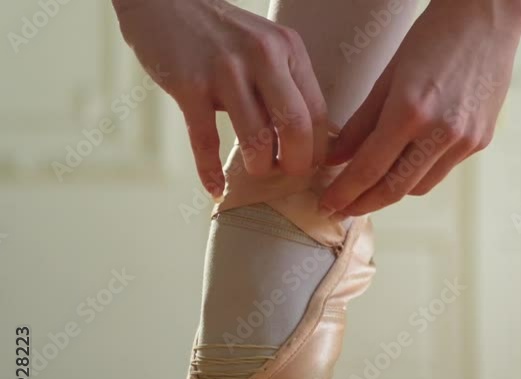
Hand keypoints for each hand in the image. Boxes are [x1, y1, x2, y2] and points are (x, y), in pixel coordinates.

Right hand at [112, 0, 328, 197]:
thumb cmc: (219, 33)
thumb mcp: (265, 45)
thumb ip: (285, 83)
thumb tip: (305, 140)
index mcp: (288, 49)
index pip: (318, 111)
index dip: (318, 148)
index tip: (311, 166)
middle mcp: (262, 57)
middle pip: (295, 127)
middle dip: (296, 163)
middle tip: (287, 175)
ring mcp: (224, 70)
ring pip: (256, 137)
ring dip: (259, 166)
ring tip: (256, 170)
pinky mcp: (188, 84)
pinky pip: (205, 140)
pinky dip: (210, 171)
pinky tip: (215, 188)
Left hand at [319, 0, 520, 215]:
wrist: (487, 19)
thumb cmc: (433, 37)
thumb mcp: (388, 75)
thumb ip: (362, 122)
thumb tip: (336, 158)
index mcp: (410, 111)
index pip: (369, 169)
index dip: (345, 193)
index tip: (328, 204)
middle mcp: (441, 132)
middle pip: (396, 189)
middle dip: (365, 203)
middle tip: (343, 208)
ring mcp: (465, 140)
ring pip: (420, 186)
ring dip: (393, 190)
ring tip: (372, 185)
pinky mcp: (480, 141)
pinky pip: (442, 169)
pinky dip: (420, 172)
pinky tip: (407, 161)